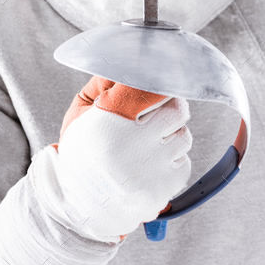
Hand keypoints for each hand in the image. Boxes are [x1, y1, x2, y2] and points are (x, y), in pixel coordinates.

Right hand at [52, 76, 192, 242]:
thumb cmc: (83, 151)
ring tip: (148, 143)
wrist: (80, 206)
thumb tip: (134, 58)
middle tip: (154, 114)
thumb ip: (105, 83)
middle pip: (177, 109)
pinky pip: (184, 161)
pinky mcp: (162, 190)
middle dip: (169, 108)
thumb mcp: (80, 112)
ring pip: (184, 136)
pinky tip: (151, 164)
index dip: (158, 81)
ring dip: (170, 136)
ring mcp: (149, 171)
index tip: (162, 77)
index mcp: (106, 122)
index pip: (148, 87)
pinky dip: (171, 160)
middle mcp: (130, 147)